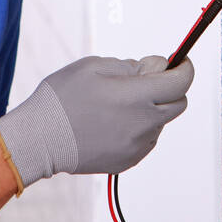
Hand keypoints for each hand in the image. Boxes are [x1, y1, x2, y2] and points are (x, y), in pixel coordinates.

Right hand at [0, 55, 192, 183]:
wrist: (38, 140)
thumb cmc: (61, 99)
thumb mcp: (94, 66)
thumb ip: (132, 65)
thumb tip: (154, 68)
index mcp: (138, 96)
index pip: (181, 81)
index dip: (184, 67)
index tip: (180, 61)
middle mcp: (144, 123)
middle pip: (179, 103)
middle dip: (171, 88)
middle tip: (146, 80)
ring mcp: (138, 145)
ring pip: (161, 122)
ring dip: (151, 109)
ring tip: (116, 105)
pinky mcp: (129, 160)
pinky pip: (146, 139)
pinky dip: (139, 127)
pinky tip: (111, 123)